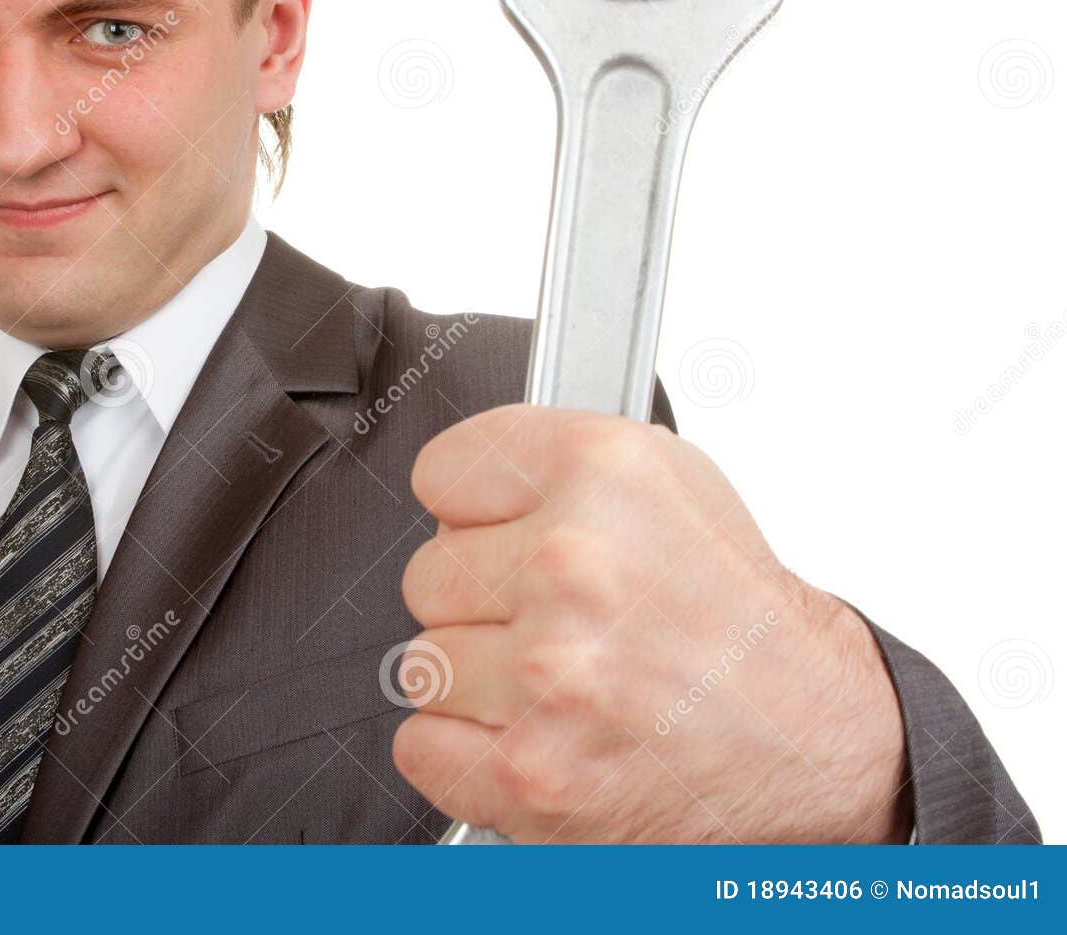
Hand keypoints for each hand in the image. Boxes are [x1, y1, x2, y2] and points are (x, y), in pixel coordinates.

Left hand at [391, 404, 911, 843]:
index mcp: (599, 470)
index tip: (511, 535)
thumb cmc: (734, 615)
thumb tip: (454, 491)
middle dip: (483, 604)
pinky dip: (465, 755)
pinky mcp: (531, 772)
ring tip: (562, 683)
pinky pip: (422, 747)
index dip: (475, 513)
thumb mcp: (663, 477)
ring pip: (423, 665)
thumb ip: (544, 464)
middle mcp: (571, 563)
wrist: (814, 735)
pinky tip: (536, 735)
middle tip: (561, 622)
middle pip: (426, 575)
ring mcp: (548, 673)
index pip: (439, 475)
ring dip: (479, 684)